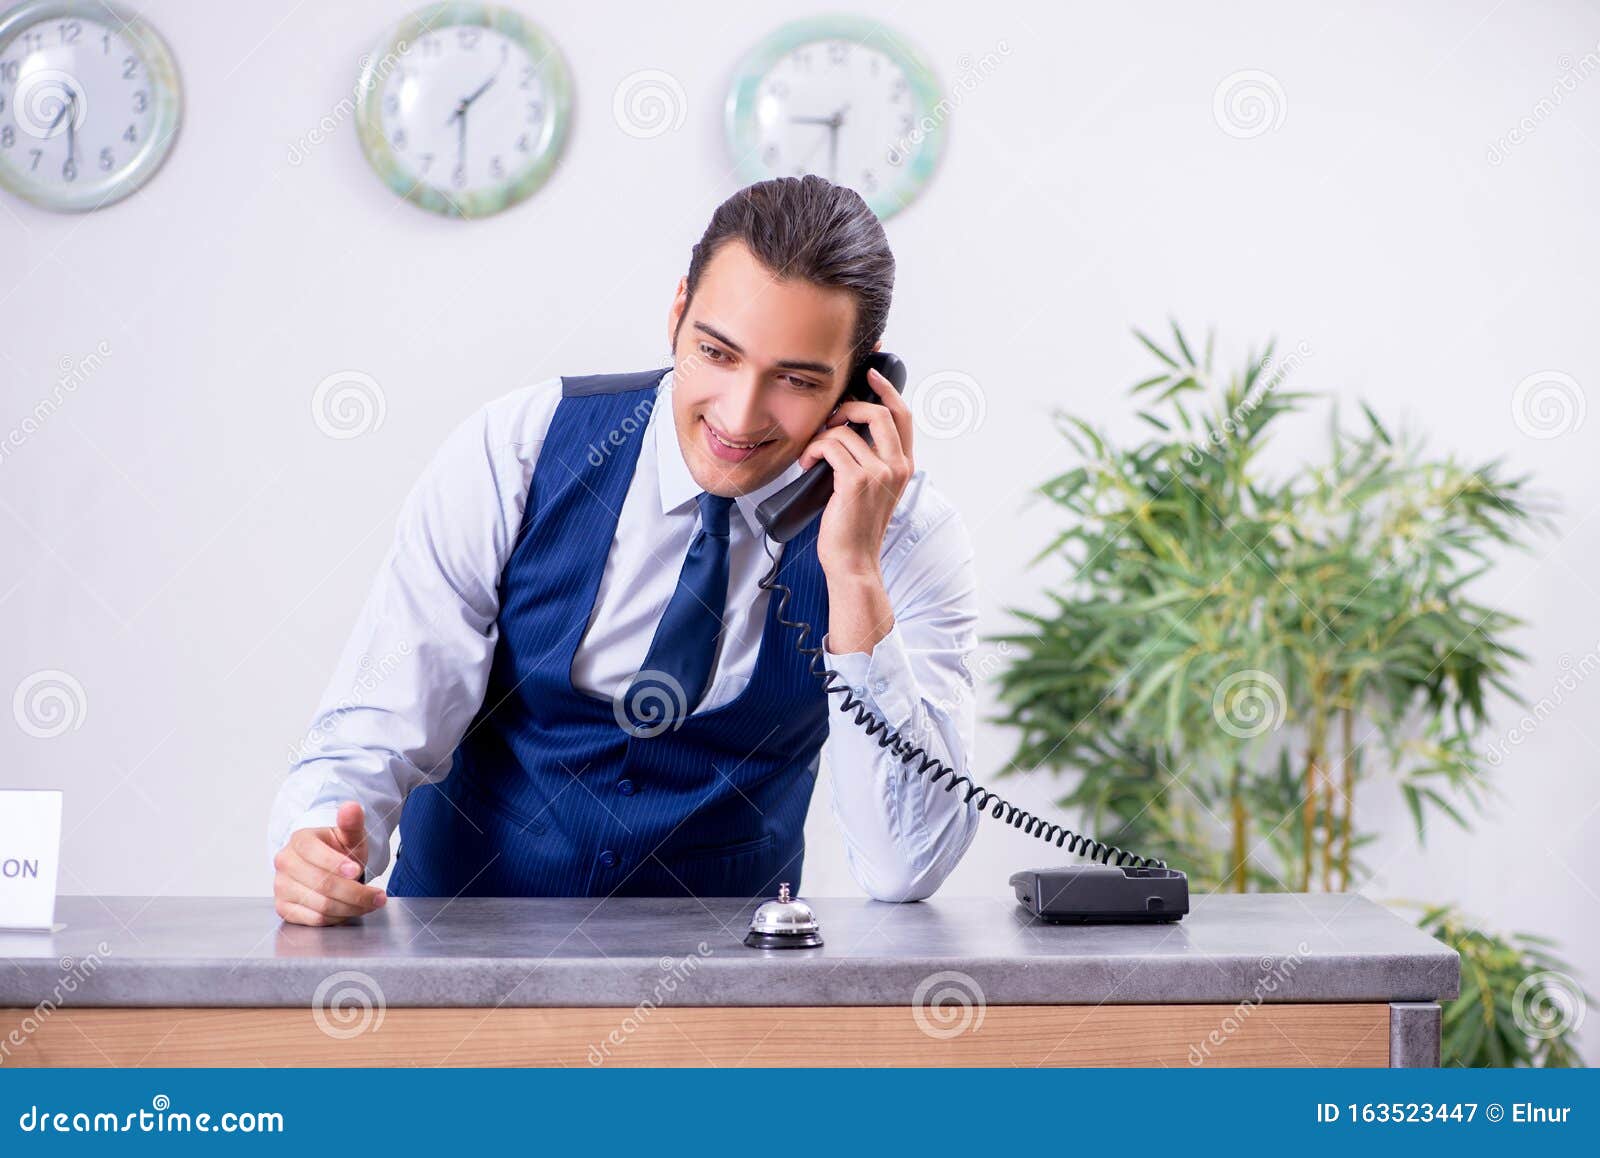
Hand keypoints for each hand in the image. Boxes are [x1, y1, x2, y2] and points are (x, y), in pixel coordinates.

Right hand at [273, 801, 386, 925]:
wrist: (328, 866)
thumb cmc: (339, 850)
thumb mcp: (350, 835)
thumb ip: (352, 822)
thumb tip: (351, 807)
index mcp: (299, 840)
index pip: (314, 853)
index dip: (337, 864)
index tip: (358, 870)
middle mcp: (285, 863)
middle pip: (322, 884)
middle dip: (356, 893)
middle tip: (379, 896)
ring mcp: (281, 887)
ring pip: (320, 905)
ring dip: (351, 908)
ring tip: (370, 903)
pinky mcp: (285, 908)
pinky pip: (314, 920)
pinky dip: (338, 918)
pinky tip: (351, 910)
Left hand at [797, 366, 913, 581]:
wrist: (854, 561)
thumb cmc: (856, 528)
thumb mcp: (873, 490)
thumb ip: (871, 460)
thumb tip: (847, 429)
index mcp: (904, 466)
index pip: (903, 416)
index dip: (887, 390)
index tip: (870, 375)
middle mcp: (897, 467)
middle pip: (879, 412)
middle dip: (849, 406)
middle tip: (829, 418)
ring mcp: (879, 473)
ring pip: (846, 430)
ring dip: (821, 436)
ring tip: (811, 454)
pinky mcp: (856, 481)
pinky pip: (831, 446)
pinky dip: (813, 450)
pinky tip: (806, 464)